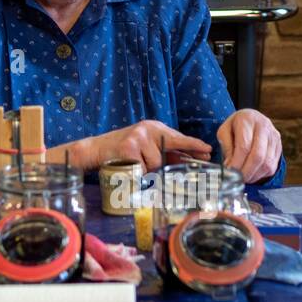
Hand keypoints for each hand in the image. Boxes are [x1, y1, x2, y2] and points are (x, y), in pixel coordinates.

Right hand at [57, 120, 211, 172]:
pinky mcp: (128, 148)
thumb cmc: (122, 151)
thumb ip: (163, 152)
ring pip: (155, 164)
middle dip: (166, 164)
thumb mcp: (144, 146)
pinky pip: (142, 169)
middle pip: (168, 154)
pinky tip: (127, 167)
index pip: (178, 137)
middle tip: (163, 166)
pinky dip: (137, 173)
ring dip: (146, 171)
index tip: (207, 150)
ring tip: (132, 165)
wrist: (94, 149)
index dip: (193, 145)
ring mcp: (137, 137)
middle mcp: (147, 129)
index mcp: (153, 127)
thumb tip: (188, 161)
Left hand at [216, 109, 280, 183]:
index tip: (229, 172)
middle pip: (258, 156)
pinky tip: (252, 174)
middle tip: (236, 179)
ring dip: (254, 175)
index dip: (237, 162)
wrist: (252, 118)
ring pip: (267, 163)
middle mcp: (264, 127)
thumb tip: (230, 167)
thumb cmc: (235, 126)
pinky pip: (272, 166)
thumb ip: (226, 147)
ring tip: (243, 178)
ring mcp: (274, 137)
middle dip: (246, 172)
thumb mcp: (224, 131)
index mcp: (247, 120)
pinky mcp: (279, 146)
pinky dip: (261, 174)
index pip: (244, 146)